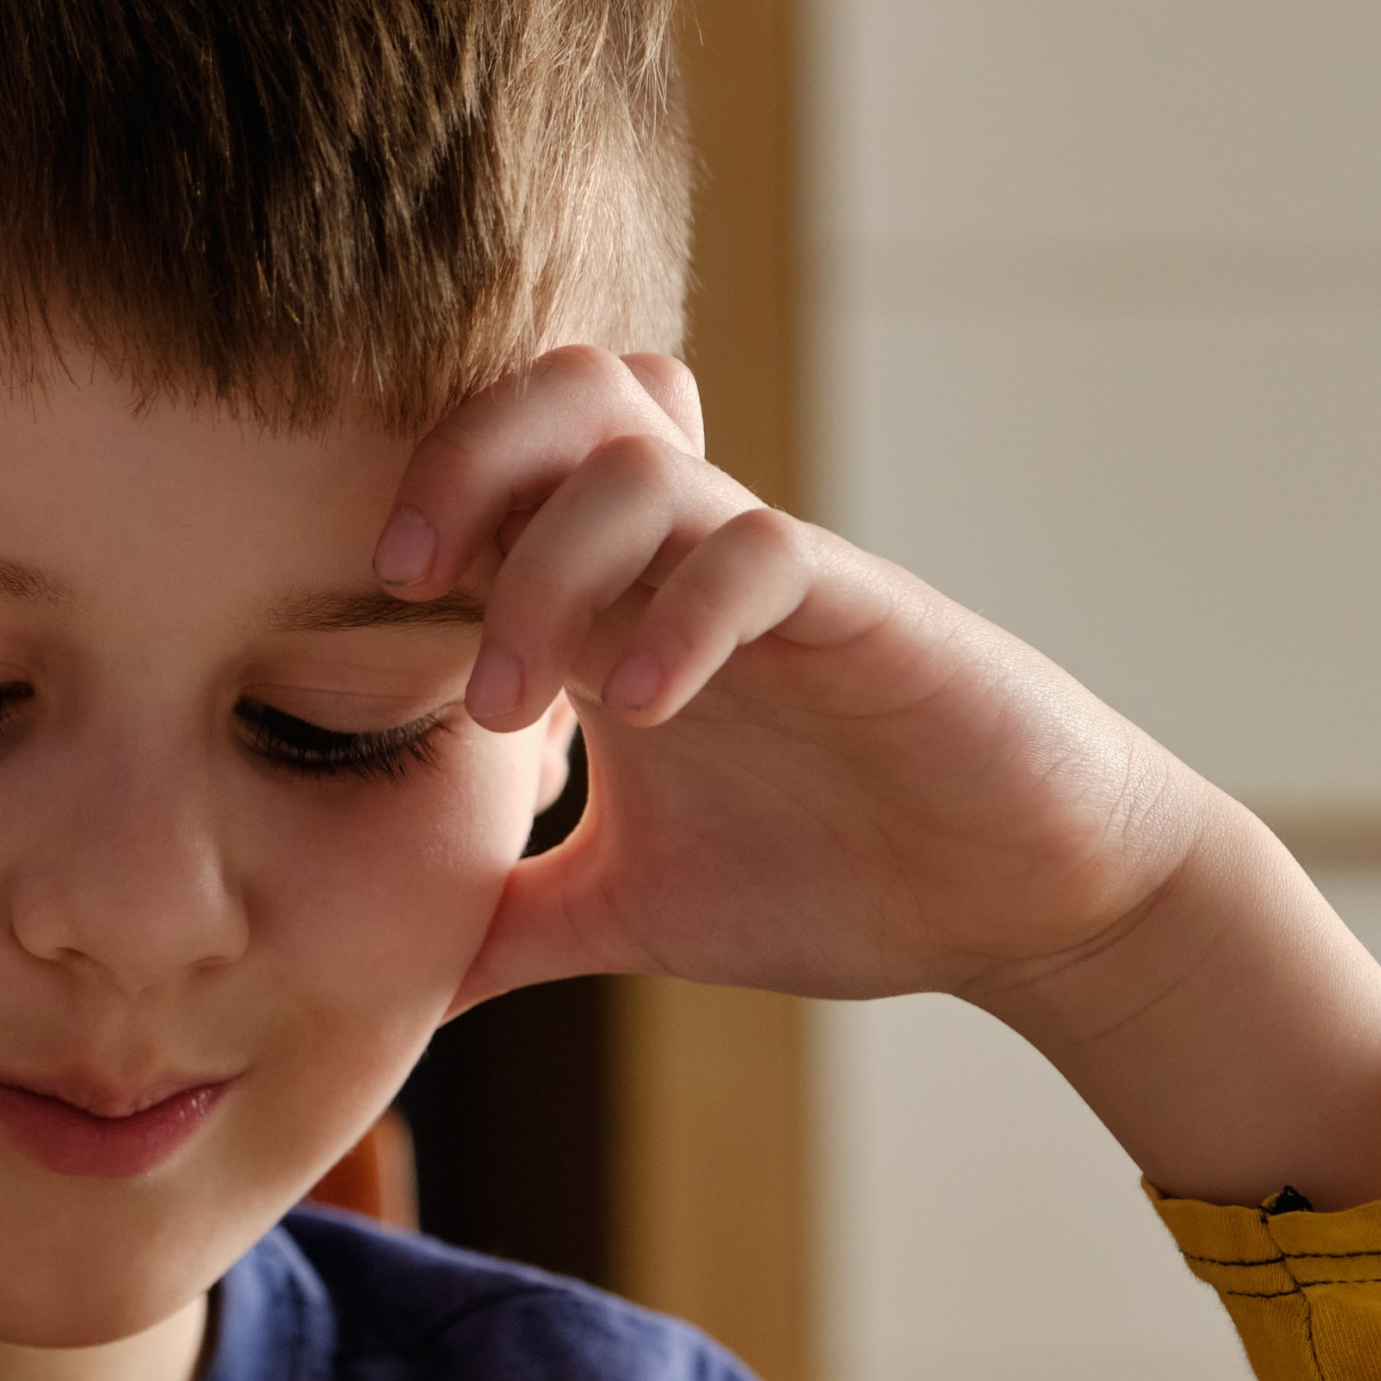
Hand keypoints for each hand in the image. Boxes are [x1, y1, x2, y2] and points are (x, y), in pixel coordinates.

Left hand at [381, 346, 1380, 1206]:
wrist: (1019, 902)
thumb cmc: (835, 879)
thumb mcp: (630, 910)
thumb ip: (512, 924)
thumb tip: (393, 984)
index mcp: (618, 609)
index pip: (501, 472)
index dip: (418, 504)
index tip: (361, 615)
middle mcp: (686, 568)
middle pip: (565, 395)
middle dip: (463, 464)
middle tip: (407, 584)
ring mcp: (775, 578)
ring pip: (642, 462)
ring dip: (546, 568)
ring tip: (511, 701)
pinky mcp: (862, 613)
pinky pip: (758, 553)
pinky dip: (682, 614)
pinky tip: (641, 709)